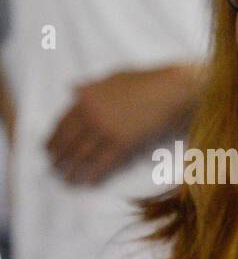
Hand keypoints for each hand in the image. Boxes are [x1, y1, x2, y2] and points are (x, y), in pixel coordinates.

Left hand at [46, 65, 200, 183]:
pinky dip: (94, 174)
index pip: (62, 123)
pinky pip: (103, 163)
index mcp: (85, 98)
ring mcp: (106, 131)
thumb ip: (90, 85)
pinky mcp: (123, 144)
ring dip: (72, 169)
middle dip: (59, 157)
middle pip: (68, 141)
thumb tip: (71, 88)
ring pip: (82, 155)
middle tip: (55, 169)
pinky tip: (87, 182)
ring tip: (67, 179)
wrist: (169, 90)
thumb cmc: (146, 81)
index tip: (48, 149)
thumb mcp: (112, 77)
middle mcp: (91, 116)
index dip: (53, 139)